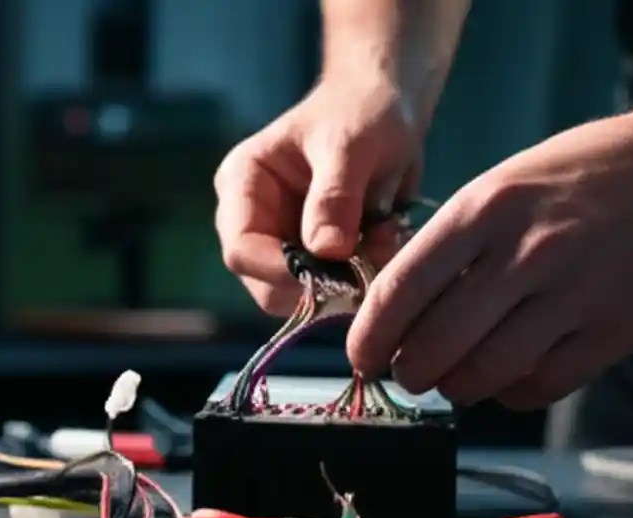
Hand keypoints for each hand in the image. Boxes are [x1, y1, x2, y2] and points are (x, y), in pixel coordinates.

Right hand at [214, 80, 426, 314]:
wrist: (391, 107)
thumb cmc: (361, 111)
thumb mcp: (350, 145)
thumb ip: (335, 197)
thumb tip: (326, 251)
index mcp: (242, 185)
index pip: (241, 251)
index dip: (281, 272)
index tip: (335, 272)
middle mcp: (254, 220)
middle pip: (266, 285)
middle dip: (321, 283)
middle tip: (371, 259)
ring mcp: (284, 242)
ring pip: (302, 295)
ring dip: (348, 282)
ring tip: (384, 239)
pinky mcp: (316, 256)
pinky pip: (334, 288)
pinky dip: (364, 276)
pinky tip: (386, 240)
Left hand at [347, 114, 632, 408]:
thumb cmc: (580, 177)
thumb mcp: (500, 186)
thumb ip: (449, 247)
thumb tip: (392, 310)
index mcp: (483, 211)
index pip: (399, 291)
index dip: (369, 338)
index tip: (361, 358)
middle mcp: (525, 253)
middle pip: (435, 345)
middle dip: (409, 372)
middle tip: (409, 372)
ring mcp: (574, 295)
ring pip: (483, 376)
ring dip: (457, 388)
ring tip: (457, 376)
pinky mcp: (615, 331)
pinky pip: (539, 388)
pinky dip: (511, 394)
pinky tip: (509, 376)